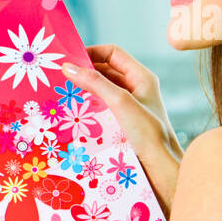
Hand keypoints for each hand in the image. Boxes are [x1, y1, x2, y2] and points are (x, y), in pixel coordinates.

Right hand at [62, 44, 183, 216]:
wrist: (161, 168)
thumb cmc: (148, 133)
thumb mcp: (120, 103)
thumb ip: (95, 83)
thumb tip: (68, 67)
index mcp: (141, 77)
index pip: (112, 53)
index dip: (91, 52)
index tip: (68, 60)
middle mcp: (136, 88)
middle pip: (105, 71)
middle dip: (84, 72)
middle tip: (60, 77)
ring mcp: (130, 106)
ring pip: (102, 90)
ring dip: (84, 90)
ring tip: (63, 94)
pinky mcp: (123, 122)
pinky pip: (101, 107)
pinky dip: (88, 106)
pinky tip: (74, 112)